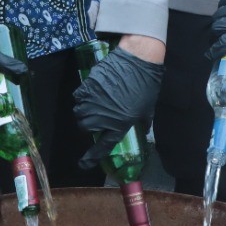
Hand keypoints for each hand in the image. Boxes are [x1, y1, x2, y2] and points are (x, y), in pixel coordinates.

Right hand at [72, 46, 163, 168]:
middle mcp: (102, 117)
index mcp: (119, 125)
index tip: (83, 164)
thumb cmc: (146, 86)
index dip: (91, 158)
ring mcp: (92, 102)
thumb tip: (143, 131)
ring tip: (95, 105)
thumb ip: (143, 124)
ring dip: (84, 112)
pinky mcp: (87, 87)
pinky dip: (82, 97)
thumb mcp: (147, 110)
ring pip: (79, 113)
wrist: (137, 61)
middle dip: (88, 126)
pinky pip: (78, 97)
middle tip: (98, 118)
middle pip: (85, 128)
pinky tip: (91, 93)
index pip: (102, 147)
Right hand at [206, 0, 225, 62]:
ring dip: (218, 23)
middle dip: (215, 37)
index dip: (214, 51)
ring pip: (218, 14)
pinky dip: (223, 9)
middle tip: (218, 42)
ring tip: (223, 28)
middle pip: (217, 28)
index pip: (224, 43)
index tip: (210, 55)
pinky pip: (224, 2)